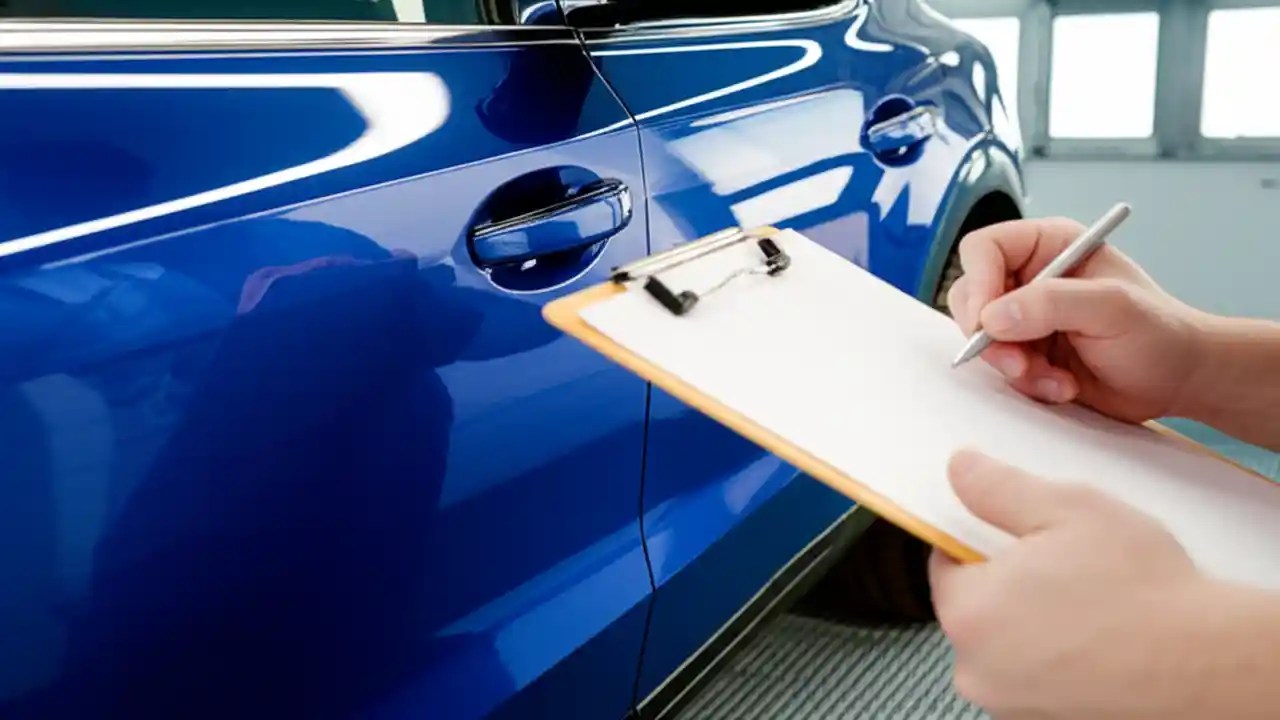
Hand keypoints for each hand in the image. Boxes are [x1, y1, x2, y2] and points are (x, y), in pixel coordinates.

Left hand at [929, 450, 1209, 718]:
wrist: (1209, 665)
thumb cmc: (1142, 590)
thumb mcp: (1067, 509)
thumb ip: (998, 487)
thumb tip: (959, 469)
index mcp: (968, 614)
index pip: (945, 564)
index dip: (980, 540)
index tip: (1019, 536)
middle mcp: (977, 670)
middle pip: (974, 609)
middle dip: (1009, 584)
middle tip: (1065, 566)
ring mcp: (1012, 704)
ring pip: (1006, 646)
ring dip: (1033, 624)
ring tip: (1090, 604)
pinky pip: (1036, 677)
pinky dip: (1058, 660)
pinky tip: (1098, 641)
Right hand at [947, 217, 1206, 423]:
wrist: (1176, 379)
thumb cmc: (1158, 333)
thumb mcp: (1112, 309)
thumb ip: (1052, 304)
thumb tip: (992, 317)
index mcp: (1049, 246)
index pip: (984, 250)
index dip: (978, 282)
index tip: (988, 321)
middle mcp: (1029, 277)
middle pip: (971, 296)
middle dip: (990, 337)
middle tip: (1019, 363)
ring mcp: (1025, 316)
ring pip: (981, 338)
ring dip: (1014, 366)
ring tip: (1056, 379)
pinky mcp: (1026, 351)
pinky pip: (999, 367)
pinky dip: (1027, 383)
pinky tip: (1063, 386)